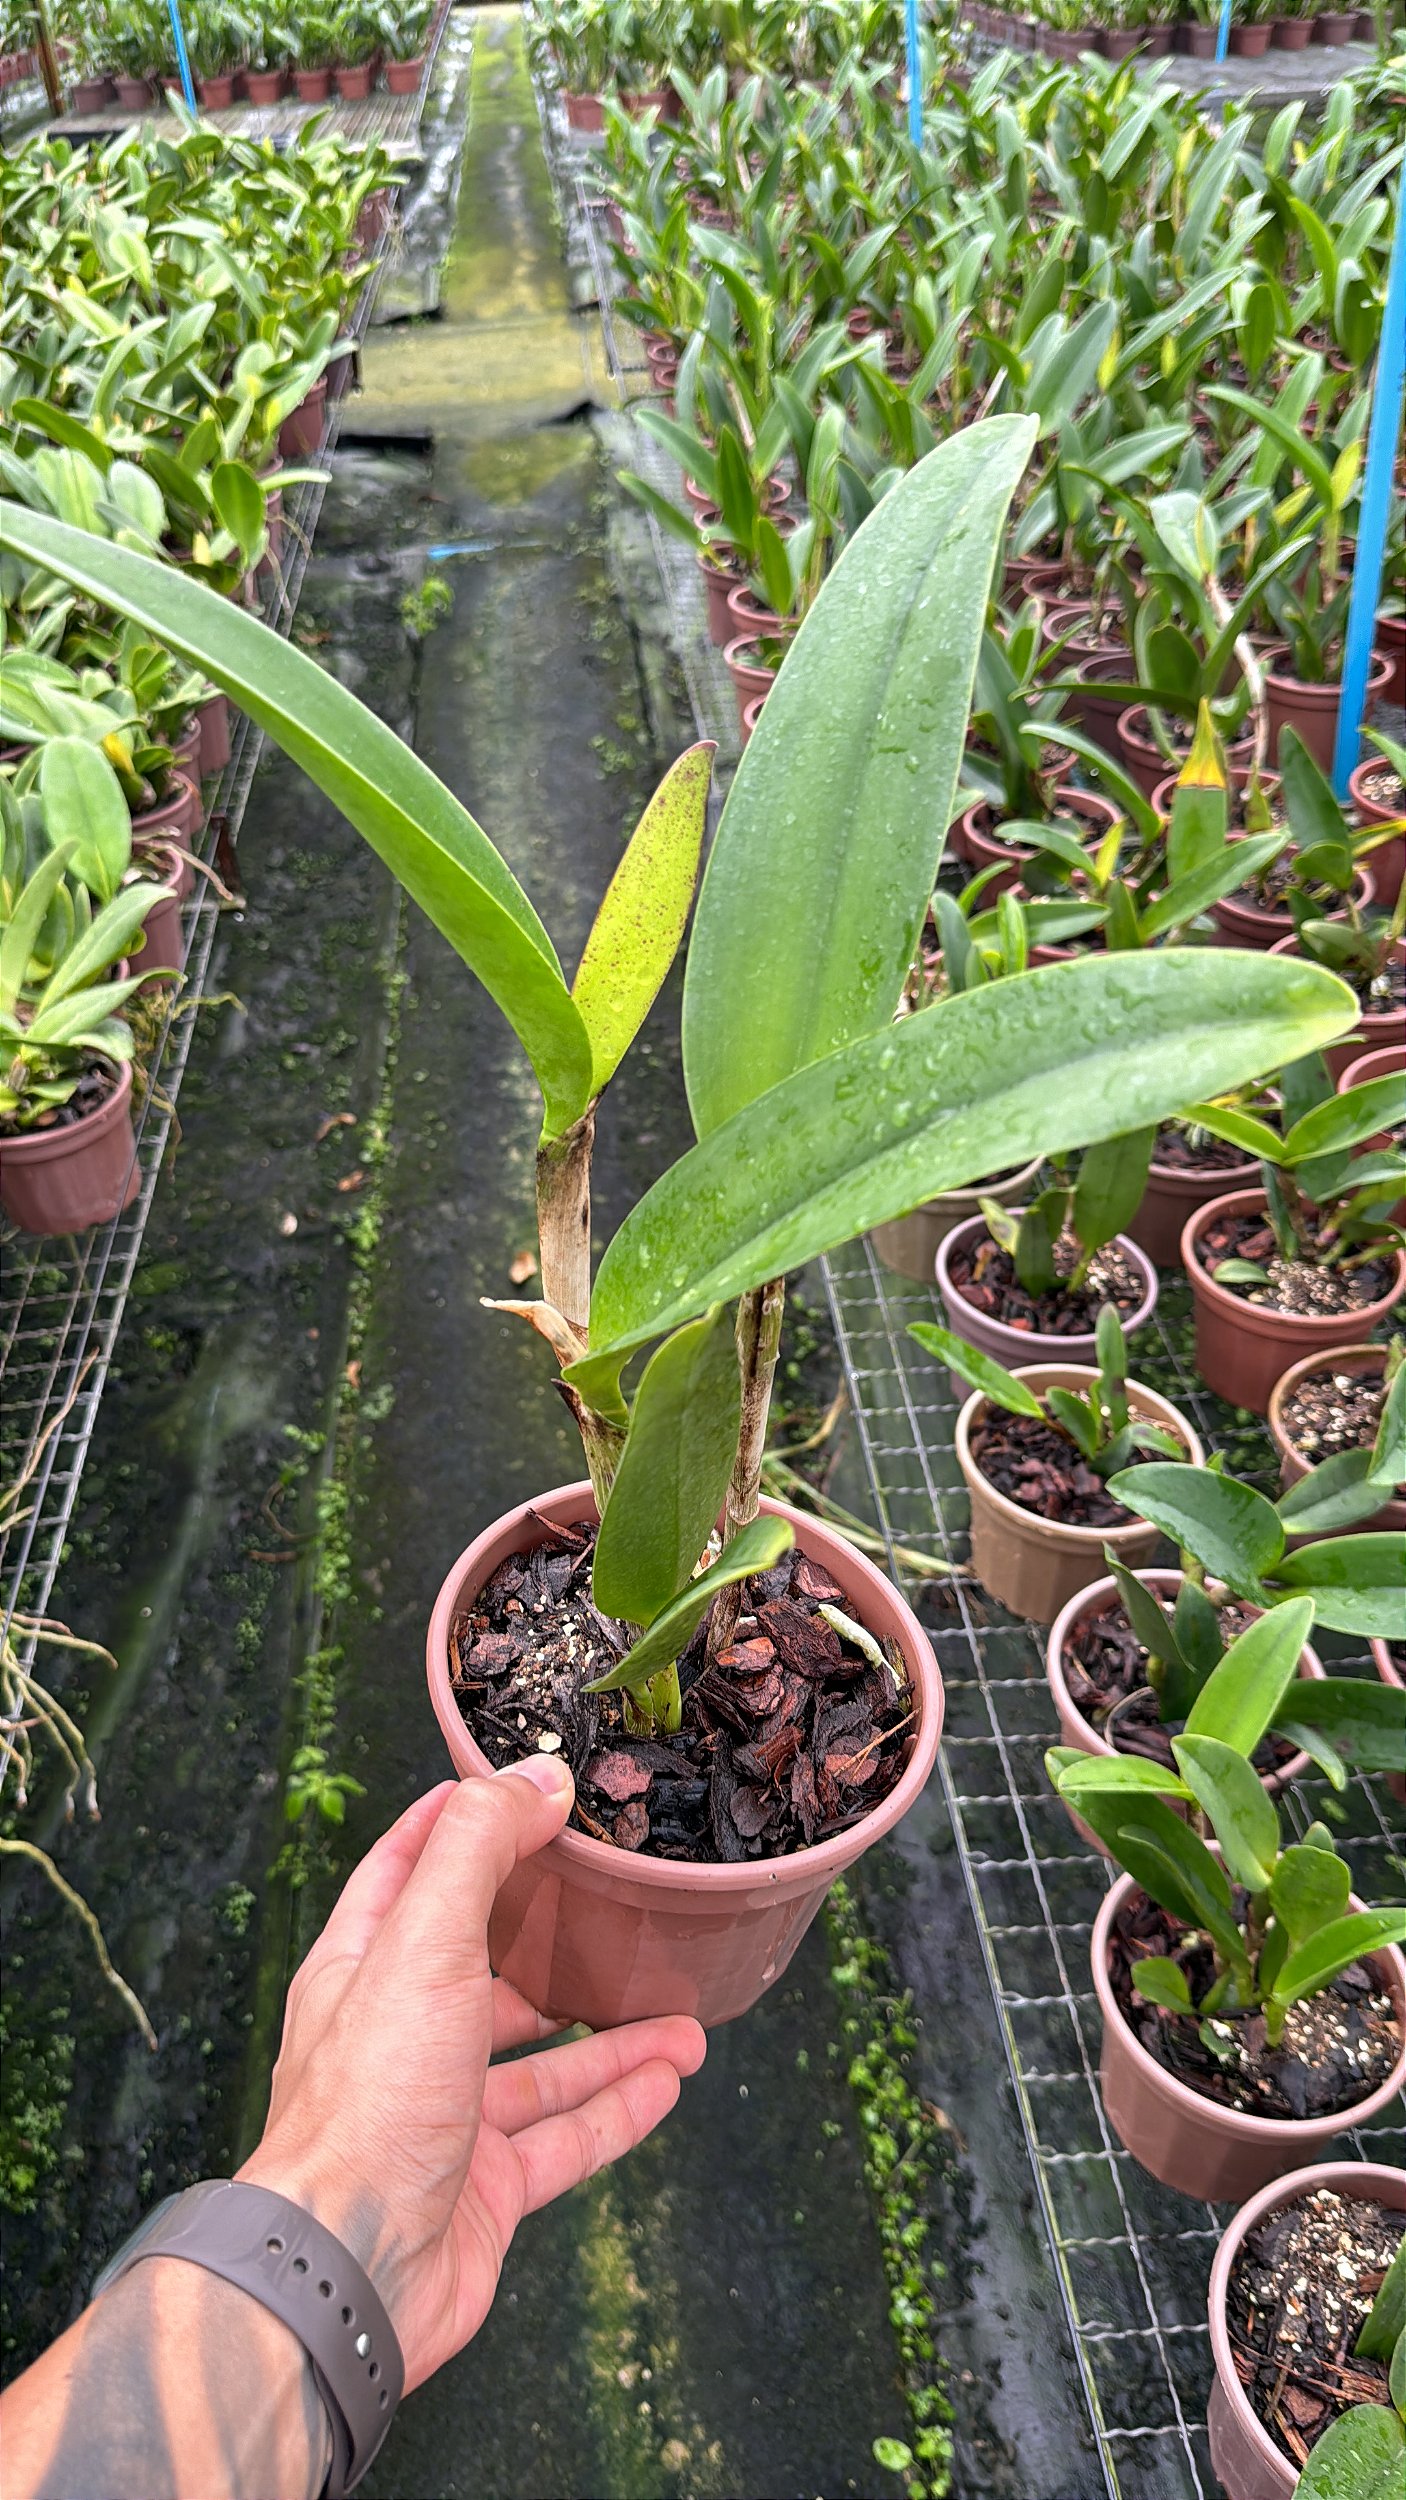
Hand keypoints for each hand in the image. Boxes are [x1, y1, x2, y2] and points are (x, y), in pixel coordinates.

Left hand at [239, 1762, 704, 2390]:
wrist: (349, 2270)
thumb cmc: (367, 2102)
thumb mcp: (423, 1943)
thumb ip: (478, 1850)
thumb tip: (537, 1776)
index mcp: (364, 1970)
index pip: (404, 1871)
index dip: (454, 1824)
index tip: (515, 1787)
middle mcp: (401, 2039)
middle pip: (483, 1971)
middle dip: (551, 1940)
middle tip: (617, 1905)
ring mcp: (445, 2118)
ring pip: (541, 2064)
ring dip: (611, 2037)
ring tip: (682, 2012)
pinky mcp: (485, 2190)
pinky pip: (567, 2139)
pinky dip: (619, 2109)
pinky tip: (669, 2081)